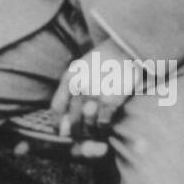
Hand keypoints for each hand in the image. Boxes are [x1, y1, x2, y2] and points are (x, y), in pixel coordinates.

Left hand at [50, 42, 131, 158]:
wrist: (127, 48)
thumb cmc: (104, 61)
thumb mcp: (80, 70)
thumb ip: (70, 92)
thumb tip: (63, 125)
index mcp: (69, 78)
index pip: (56, 109)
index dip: (59, 124)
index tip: (64, 130)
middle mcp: (78, 87)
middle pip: (72, 121)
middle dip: (77, 132)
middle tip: (84, 134)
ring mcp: (94, 94)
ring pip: (88, 125)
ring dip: (92, 131)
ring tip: (97, 129)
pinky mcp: (111, 99)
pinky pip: (103, 123)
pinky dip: (104, 127)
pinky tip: (107, 123)